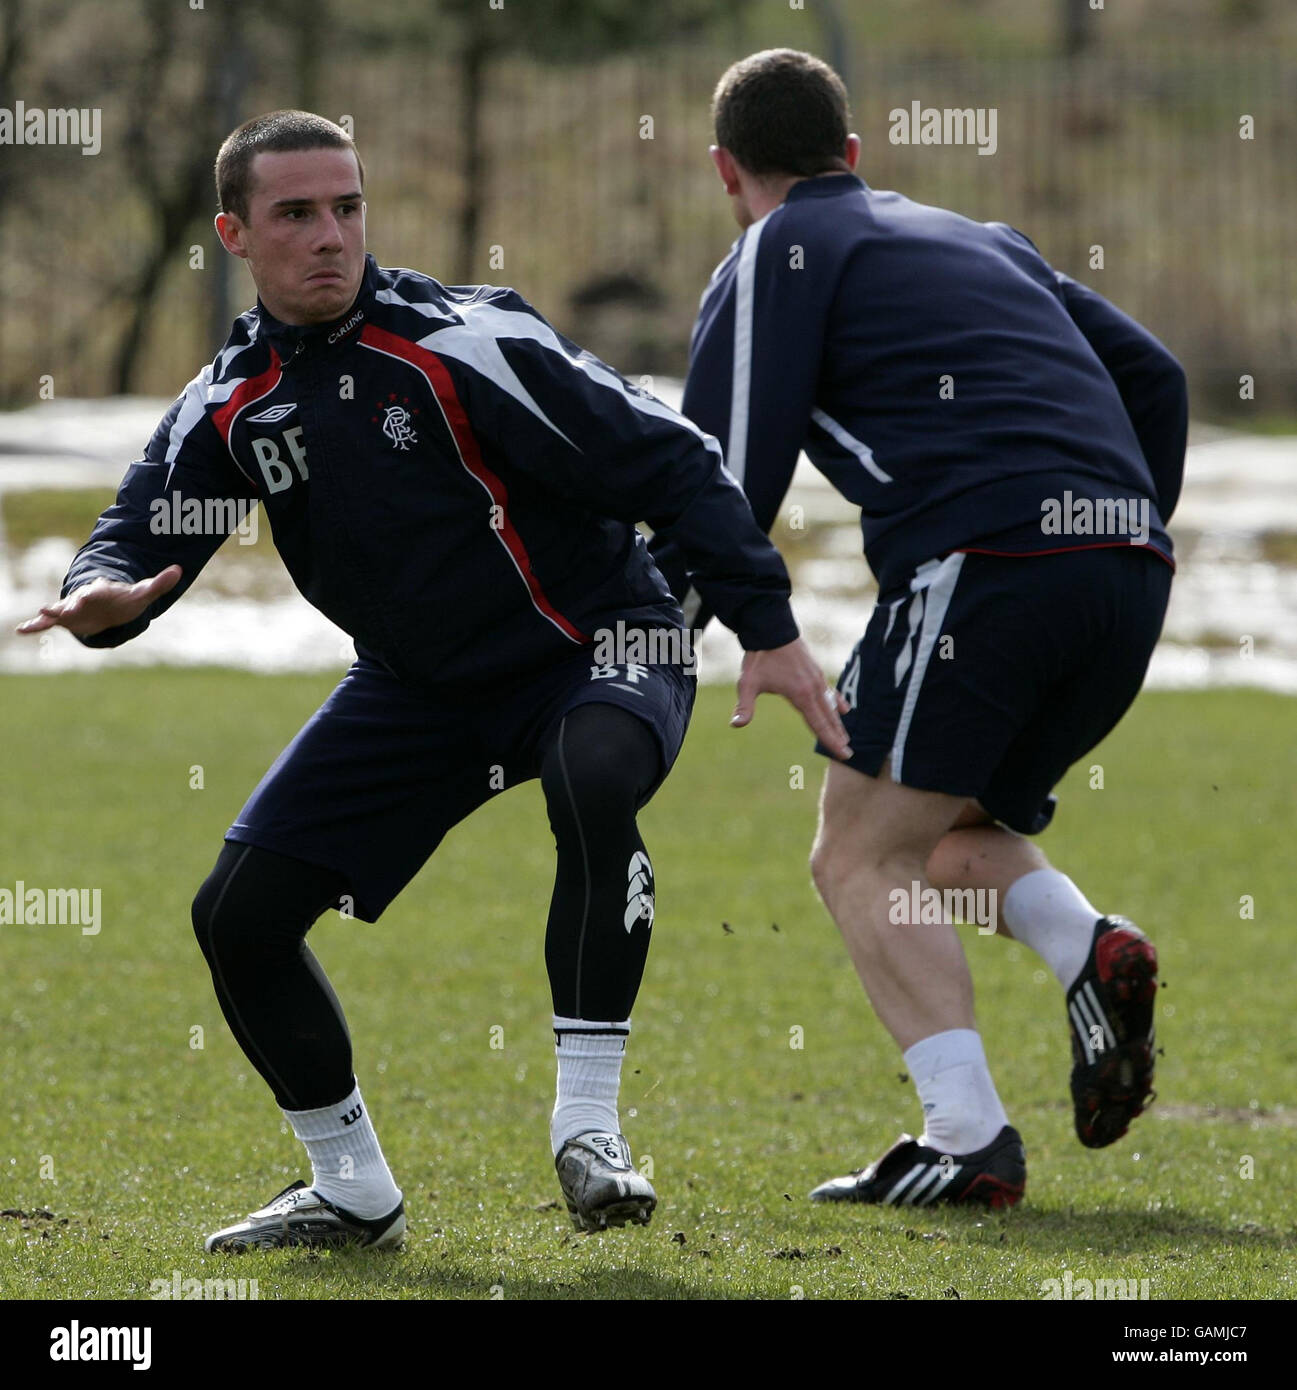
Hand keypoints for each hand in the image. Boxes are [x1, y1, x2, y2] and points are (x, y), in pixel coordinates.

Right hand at [15, 565, 182, 637]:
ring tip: (37, 615)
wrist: (110, 604)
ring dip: (48, 614)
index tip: (87, 594)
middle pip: (74, 601)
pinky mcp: (66, 619)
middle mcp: (84, 598)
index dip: (93, 593)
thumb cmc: (126, 599)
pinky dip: (34, 624)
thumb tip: (180, 569)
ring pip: (58, 611)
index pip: (97, 590)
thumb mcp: (143, 593)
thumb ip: (159, 583)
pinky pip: (47, 621)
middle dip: (67, 604)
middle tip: (51, 607)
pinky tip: (20, 629)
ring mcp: (73, 608)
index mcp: (102, 590)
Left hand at [731, 637, 851, 759]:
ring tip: (846, 737)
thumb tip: (735, 725)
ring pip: (831, 706)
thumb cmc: (759, 657)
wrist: (771, 629)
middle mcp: (814, 688)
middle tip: (848, 754)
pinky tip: (844, 709)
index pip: (819, 724)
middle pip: (829, 718)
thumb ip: (744, 706)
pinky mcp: (816, 672)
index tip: (842, 754)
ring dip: (838, 723)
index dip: (830, 741)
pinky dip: (838, 703)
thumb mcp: (748, 683)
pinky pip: (830, 692)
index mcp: (801, 695)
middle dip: (838, 737)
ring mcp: (817, 679)